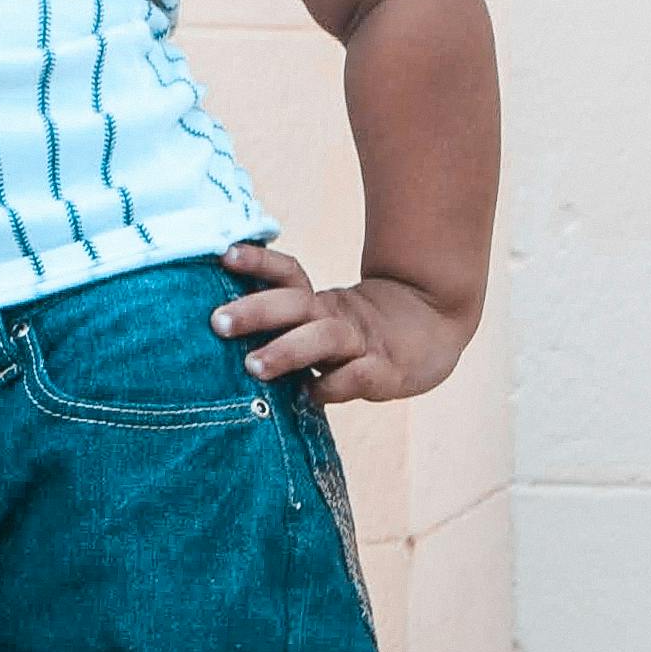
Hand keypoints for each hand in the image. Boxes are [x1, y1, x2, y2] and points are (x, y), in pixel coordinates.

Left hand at [211, 240, 469, 405]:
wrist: (433, 329)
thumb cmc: (357, 335)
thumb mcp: (321, 321)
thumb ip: (281, 324)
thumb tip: (217, 327)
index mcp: (318, 301)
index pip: (287, 274)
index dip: (258, 262)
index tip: (224, 256)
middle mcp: (336, 316)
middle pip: (296, 304)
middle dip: (256, 311)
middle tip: (218, 323)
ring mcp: (363, 343)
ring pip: (324, 338)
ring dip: (287, 350)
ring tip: (252, 366)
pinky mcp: (387, 372)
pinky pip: (359, 376)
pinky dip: (333, 385)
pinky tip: (307, 395)